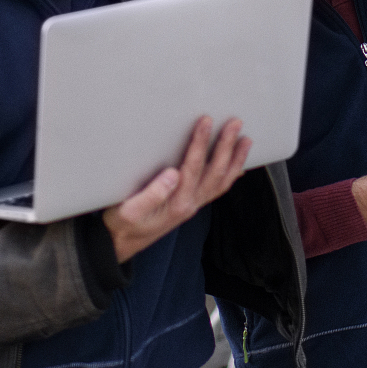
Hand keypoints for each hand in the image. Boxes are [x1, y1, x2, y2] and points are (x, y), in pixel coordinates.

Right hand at [102, 117, 249, 262]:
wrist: (121, 245)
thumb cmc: (122, 225)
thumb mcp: (129, 211)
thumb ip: (151, 194)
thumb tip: (173, 173)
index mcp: (176, 203)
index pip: (193, 167)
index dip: (200, 143)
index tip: (205, 122)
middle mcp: (190, 204)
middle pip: (215, 172)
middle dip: (226, 146)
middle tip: (235, 123)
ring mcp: (193, 205)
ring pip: (221, 181)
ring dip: (235, 159)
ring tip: (245, 140)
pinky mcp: (190, 205)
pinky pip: (217, 190)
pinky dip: (230, 176)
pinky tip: (236, 167)